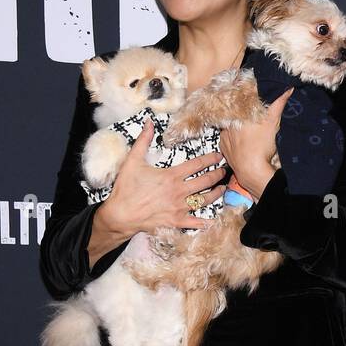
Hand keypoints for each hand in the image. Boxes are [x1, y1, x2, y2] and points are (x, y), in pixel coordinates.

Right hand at [99, 116, 227, 235]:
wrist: (121, 215)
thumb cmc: (126, 188)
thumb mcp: (133, 161)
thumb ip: (143, 141)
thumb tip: (149, 122)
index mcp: (172, 176)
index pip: (197, 164)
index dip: (210, 159)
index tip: (219, 156)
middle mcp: (179, 192)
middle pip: (205, 181)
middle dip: (217, 175)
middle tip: (225, 171)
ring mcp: (179, 208)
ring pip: (205, 200)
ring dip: (216, 194)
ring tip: (222, 189)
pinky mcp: (176, 222)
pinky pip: (195, 223)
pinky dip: (205, 222)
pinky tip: (214, 219)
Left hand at [218, 87, 293, 199]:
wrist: (252, 171)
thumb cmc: (261, 146)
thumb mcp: (272, 122)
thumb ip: (278, 104)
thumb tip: (287, 90)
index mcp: (236, 114)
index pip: (238, 102)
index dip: (245, 101)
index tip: (253, 103)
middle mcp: (226, 123)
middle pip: (233, 114)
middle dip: (241, 114)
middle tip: (253, 119)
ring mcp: (223, 136)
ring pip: (229, 127)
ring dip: (236, 127)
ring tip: (248, 133)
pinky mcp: (223, 148)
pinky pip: (226, 139)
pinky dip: (232, 140)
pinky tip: (242, 142)